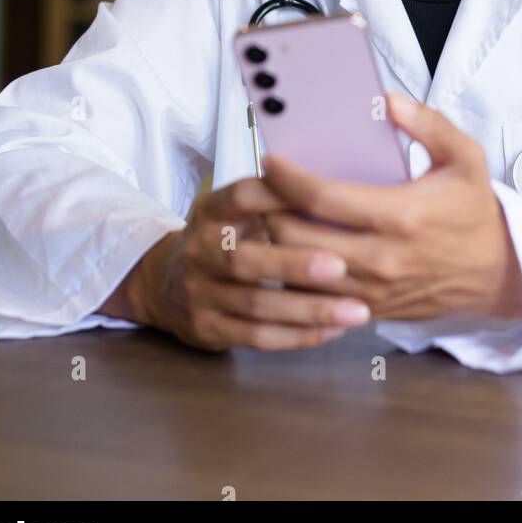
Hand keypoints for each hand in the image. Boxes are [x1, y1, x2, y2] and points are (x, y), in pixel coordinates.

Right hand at [102, 178, 373, 351]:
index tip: (324, 200)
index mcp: (211, 211)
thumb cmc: (223, 240)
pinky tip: (333, 330)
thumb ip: (272, 200)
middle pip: (245, 260)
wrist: (166, 287)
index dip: (279, 196)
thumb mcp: (233, 211)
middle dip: (294, 265)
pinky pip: (258, 336)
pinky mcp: (208, 329)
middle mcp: (200, 251)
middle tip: (341, 267)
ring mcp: (200, 293)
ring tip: (355, 311)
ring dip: (309, 310)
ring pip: (257, 306)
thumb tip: (335, 186)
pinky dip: (298, 335)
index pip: (243, 197)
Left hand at [259, 93, 521, 323]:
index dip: (287, 178)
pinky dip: (297, 273)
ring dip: (278, 242)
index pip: (322, 197)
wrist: (498, 272)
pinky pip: (316, 295)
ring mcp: (373, 289)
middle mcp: (382, 257)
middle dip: (270, 210)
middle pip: (298, 236)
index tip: (271, 161)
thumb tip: (390, 102)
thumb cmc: (476, 212)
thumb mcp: (465, 157)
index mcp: (401, 215)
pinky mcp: (370, 309)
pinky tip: (292, 251)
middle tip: (262, 189)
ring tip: (270, 216)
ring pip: (300, 269)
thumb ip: (429, 124)